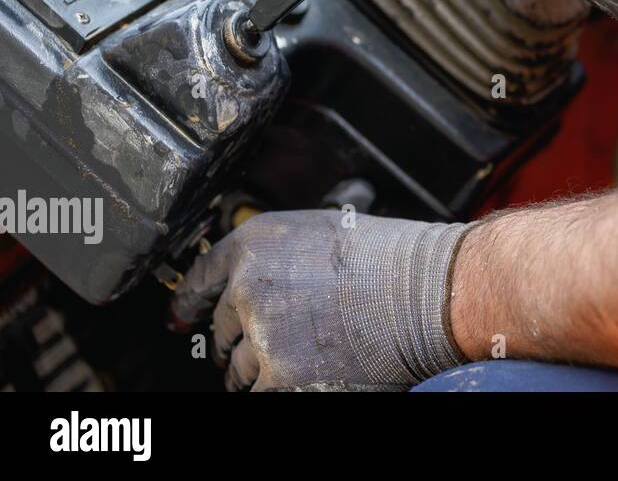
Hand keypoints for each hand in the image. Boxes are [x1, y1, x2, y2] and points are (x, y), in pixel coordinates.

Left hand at [171, 211, 468, 390]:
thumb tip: (253, 284)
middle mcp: (247, 287)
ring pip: (238, 369)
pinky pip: (259, 393)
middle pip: (221, 329)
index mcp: (254, 244)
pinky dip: (278, 389)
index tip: (181, 318)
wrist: (426, 292)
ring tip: (304, 358)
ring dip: (260, 370)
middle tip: (278, 340)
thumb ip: (277, 257)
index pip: (198, 278)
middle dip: (242, 338)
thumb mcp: (319, 234)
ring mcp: (261, 335)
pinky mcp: (280, 377)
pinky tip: (307, 375)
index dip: (187, 304)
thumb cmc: (390, 260)